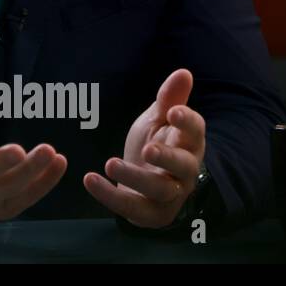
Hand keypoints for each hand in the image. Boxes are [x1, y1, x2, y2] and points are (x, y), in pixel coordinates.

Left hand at [83, 68, 205, 228]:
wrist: (143, 183)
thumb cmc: (156, 144)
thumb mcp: (158, 119)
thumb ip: (169, 99)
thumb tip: (183, 71)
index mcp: (189, 143)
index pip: (196, 131)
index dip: (187, 122)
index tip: (173, 112)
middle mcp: (185, 171)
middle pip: (184, 165)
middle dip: (167, 157)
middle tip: (149, 149)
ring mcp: (171, 195)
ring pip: (159, 189)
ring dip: (134, 177)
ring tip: (109, 162)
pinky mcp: (152, 213)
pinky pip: (133, 208)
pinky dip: (110, 195)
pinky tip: (90, 179)